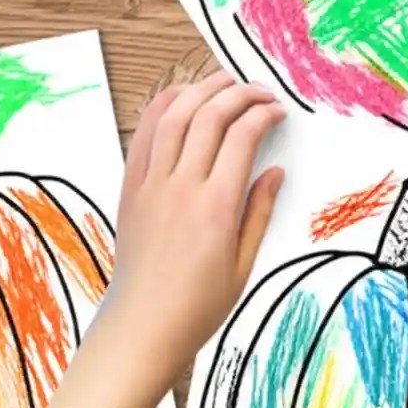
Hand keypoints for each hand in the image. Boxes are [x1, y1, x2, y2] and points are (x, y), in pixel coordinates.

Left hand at [103, 71, 285, 385]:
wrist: (143, 326)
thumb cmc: (196, 305)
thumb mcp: (243, 263)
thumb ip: (258, 211)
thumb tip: (274, 173)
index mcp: (216, 207)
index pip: (242, 137)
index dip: (263, 114)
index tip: (278, 111)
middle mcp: (181, 188)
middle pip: (210, 117)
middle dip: (238, 93)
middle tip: (258, 91)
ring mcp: (150, 185)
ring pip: (173, 115)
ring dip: (200, 90)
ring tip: (222, 81)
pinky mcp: (130, 189)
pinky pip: (143, 135)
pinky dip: (161, 108)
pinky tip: (179, 98)